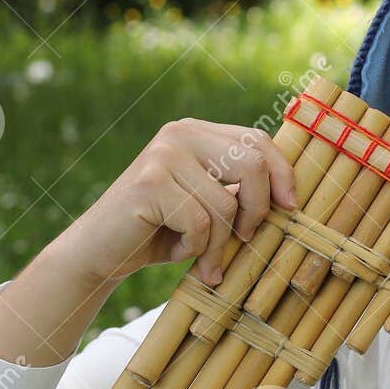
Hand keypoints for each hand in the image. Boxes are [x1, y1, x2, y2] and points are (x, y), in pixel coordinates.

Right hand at [51, 118, 297, 286]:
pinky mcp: (150, 183)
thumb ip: (237, 190)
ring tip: (201, 256)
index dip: (282, 174)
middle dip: (258, 210)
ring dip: (220, 242)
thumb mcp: (205, 205)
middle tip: (246, 239)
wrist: (98, 252)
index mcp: (196, 132)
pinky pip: (200, 223)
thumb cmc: (160, 232)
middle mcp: (180, 134)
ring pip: (226, 203)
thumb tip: (291, 196)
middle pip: (252, 163)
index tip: (291, 207)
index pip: (256, 141)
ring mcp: (163, 155)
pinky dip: (196, 248)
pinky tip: (178, 250)